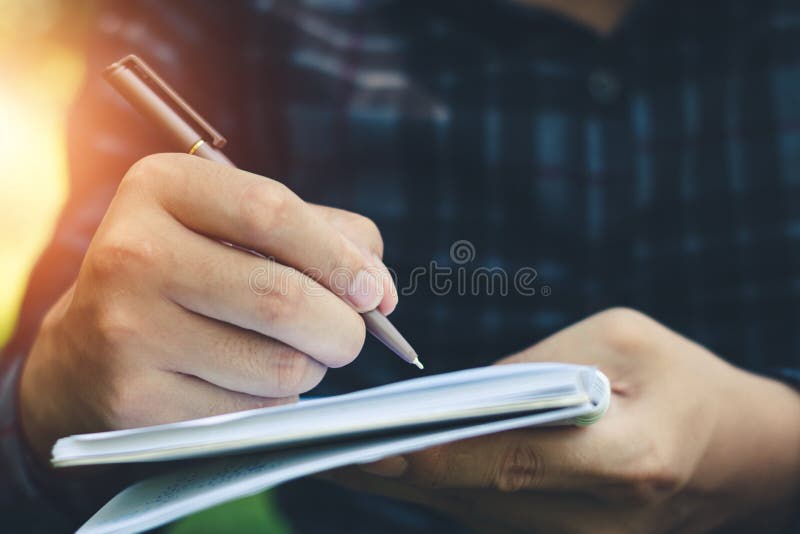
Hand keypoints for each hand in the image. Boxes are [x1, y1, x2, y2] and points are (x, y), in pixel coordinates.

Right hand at [20, 153, 396, 459]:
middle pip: (283, 299)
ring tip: (291, 354)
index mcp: (163, 187)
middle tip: (348, 336)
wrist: (85, 350)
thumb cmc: (188, 275)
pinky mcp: (134, 397)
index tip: (376, 293)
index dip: (340, 257)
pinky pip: (252, 410)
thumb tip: (380, 291)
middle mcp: (134, 251)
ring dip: (310, 368)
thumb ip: (318, 235)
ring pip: (279, 365)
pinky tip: (247, 381)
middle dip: (342, 329)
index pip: (272, 212)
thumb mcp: (234, 227)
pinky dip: (274, 401)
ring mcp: (127, 328)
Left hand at [333, 309, 799, 532]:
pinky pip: (483, 517)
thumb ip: (537, 364)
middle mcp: (592, 517)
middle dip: (387, 472)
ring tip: (342, 449)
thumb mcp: (623, 339)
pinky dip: (437, 490)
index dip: (423, 450)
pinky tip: (398, 463)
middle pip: (467, 495)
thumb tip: (460, 394)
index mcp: (622, 456)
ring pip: (466, 513)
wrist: (735, 454)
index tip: (357, 439)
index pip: (500, 459)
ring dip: (402, 483)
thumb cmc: (681, 380)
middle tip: (316, 447)